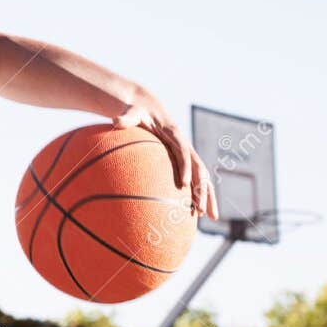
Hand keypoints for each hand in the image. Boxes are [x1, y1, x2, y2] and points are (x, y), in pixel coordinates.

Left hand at [114, 98, 218, 219]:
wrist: (146, 109)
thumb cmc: (136, 112)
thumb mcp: (131, 112)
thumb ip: (126, 118)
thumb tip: (116, 122)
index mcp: (174, 134)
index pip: (183, 152)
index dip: (186, 168)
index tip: (184, 184)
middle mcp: (185, 146)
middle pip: (200, 169)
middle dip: (202, 190)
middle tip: (200, 210)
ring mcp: (186, 155)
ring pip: (202, 178)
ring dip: (208, 197)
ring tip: (211, 217)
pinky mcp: (183, 162)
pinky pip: (194, 181)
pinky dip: (198, 196)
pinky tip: (196, 214)